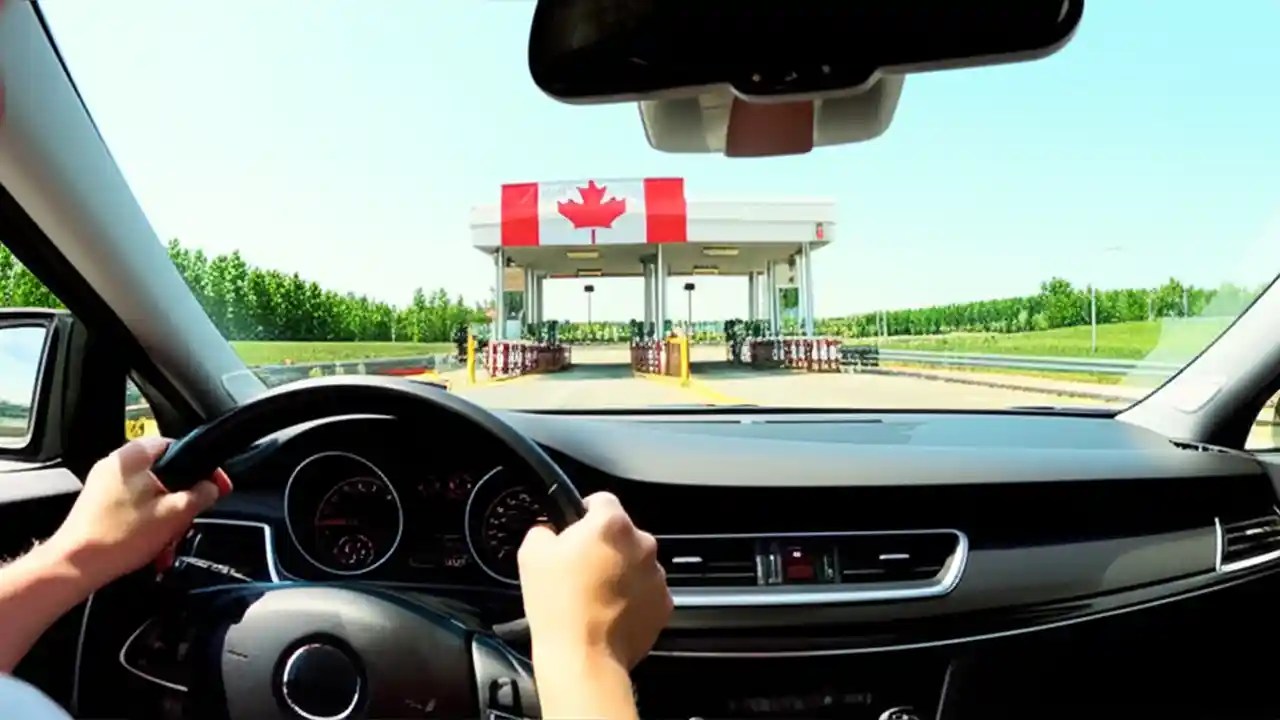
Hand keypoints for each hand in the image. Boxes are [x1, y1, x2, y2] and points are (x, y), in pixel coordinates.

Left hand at [48, 436, 230, 587]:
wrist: (75, 566)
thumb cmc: (123, 535)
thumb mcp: (174, 514)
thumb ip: (201, 495)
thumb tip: (212, 487)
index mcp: (133, 456)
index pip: (178, 446)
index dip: (204, 467)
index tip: (218, 487)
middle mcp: (116, 464)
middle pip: (166, 474)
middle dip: (182, 501)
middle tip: (191, 520)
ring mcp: (104, 485)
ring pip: (152, 495)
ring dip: (167, 518)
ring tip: (171, 542)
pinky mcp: (98, 505)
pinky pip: (135, 507)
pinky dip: (149, 524)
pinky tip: (154, 547)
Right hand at [517, 492, 671, 670]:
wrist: (583, 656)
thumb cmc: (557, 603)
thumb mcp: (531, 553)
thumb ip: (543, 529)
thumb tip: (550, 529)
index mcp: (611, 524)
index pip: (601, 500)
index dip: (584, 513)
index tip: (573, 530)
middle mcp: (642, 543)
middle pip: (622, 534)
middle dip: (604, 546)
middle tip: (579, 569)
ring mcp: (657, 575)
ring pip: (636, 563)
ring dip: (620, 572)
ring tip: (594, 596)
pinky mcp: (663, 604)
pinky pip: (646, 591)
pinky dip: (633, 598)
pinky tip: (610, 612)